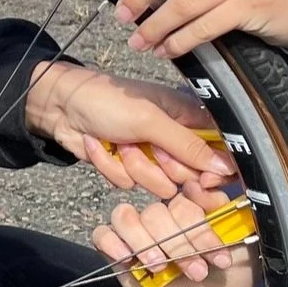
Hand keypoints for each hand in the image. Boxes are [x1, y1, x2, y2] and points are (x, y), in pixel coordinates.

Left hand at [23, 62, 233, 199]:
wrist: (62, 107)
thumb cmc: (107, 100)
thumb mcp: (151, 121)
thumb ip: (188, 146)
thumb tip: (225, 167)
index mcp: (188, 119)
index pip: (217, 153)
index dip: (211, 171)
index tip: (202, 180)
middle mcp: (173, 140)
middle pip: (188, 176)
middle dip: (162, 166)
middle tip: (146, 146)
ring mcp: (150, 156)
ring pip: (158, 186)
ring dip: (134, 167)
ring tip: (120, 143)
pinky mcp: (127, 168)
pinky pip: (129, 185)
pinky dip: (111, 167)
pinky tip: (102, 146)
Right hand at [92, 184, 259, 286]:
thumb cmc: (232, 274)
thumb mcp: (240, 240)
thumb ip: (222, 209)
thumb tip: (201, 181)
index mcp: (190, 207)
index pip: (183, 201)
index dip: (197, 228)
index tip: (217, 253)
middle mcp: (163, 216)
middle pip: (154, 212)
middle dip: (177, 245)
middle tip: (197, 271)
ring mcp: (139, 234)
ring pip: (125, 218)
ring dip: (145, 243)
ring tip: (162, 268)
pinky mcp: (120, 254)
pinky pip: (103, 236)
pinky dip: (113, 243)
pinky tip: (130, 259)